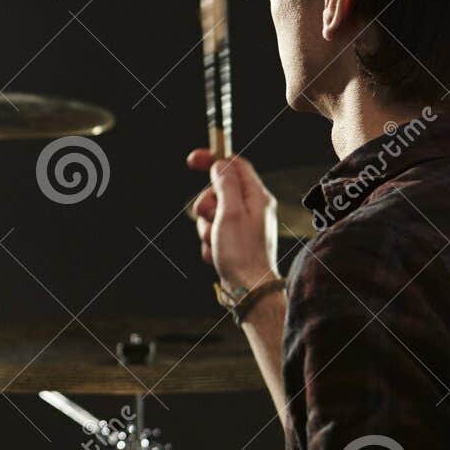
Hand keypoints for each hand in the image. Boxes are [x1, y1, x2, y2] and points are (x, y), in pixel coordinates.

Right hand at [186, 150, 279, 291]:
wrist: (249, 290)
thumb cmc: (242, 252)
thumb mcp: (230, 212)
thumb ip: (225, 185)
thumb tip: (220, 164)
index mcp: (257, 197)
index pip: (235, 165)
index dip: (213, 159)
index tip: (191, 160)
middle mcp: (254, 208)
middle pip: (219, 191)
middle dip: (206, 205)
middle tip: (209, 218)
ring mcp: (245, 226)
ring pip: (213, 214)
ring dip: (206, 228)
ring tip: (215, 243)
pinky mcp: (237, 242)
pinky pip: (215, 233)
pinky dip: (211, 243)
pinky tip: (217, 255)